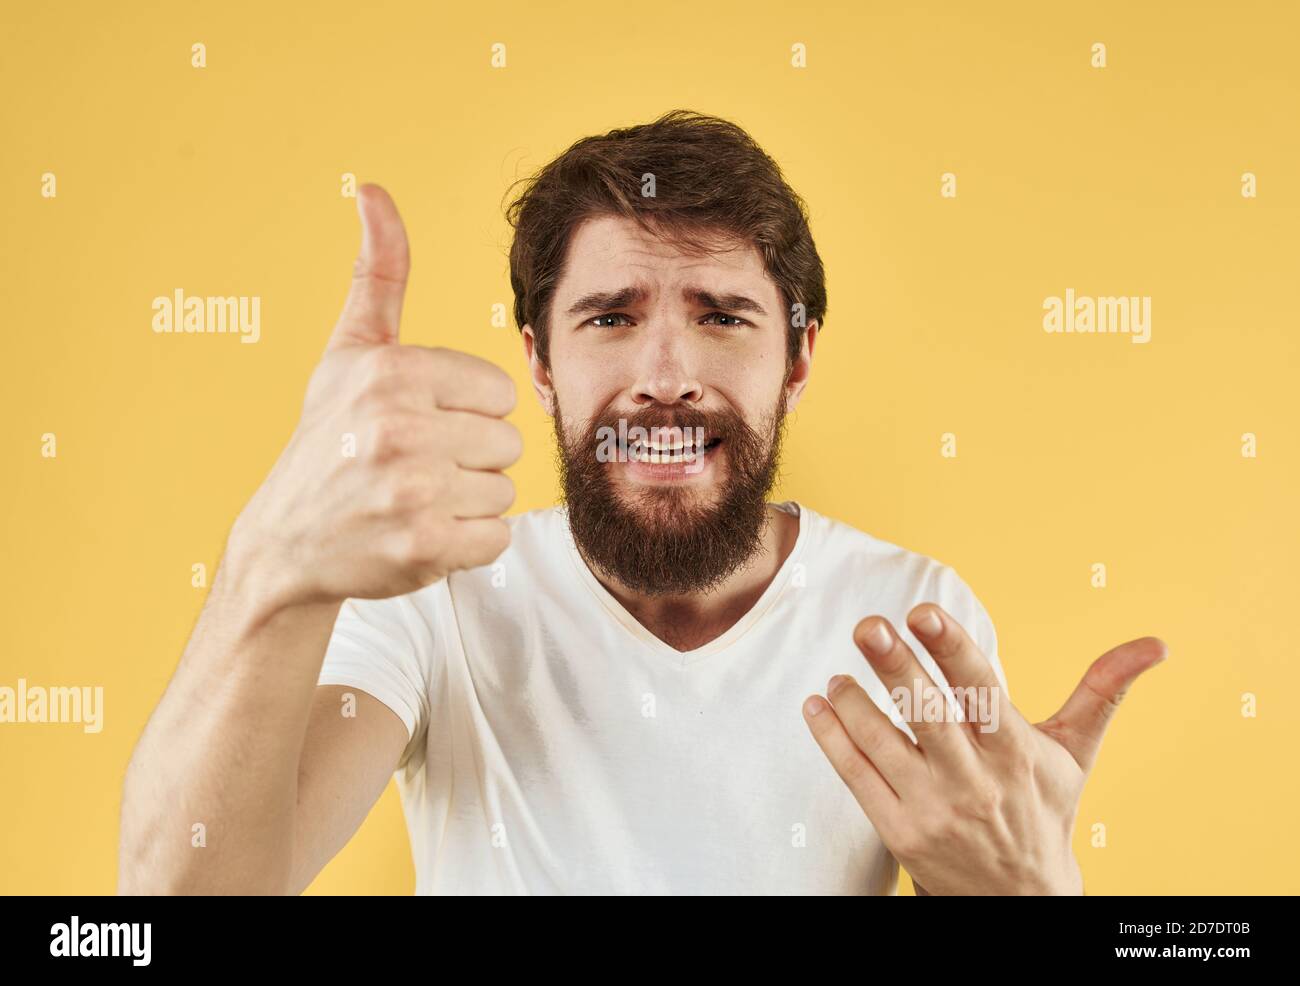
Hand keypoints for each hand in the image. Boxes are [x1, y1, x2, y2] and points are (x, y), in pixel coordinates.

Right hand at [231, 184, 521, 608]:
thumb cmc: (329, 437)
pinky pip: (495, 539)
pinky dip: (467, 544)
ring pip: (503, 492)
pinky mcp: (421, 547)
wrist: (286, 540)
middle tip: (415, 466)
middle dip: (470, 458)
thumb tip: (372, 188)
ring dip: (468, 502)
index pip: (501, 393)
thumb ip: (378, 273)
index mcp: (392, 371)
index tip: (420, 422)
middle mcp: (398, 427)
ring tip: (415, 500)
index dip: (468, 412)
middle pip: (507, 444)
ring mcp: (409, 492)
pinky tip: (421, 533)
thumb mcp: (348, 350)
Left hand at [802, 604, 1167, 894]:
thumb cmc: (1044, 812)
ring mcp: (933, 806)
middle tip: (867, 625)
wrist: (1019, 900)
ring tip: (838, 672)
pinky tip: (818, 705)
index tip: (923, 613)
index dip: (951, 650)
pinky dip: (833, 739)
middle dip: (895, 666)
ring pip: (884, 743)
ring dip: (854, 702)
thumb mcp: (1076, 754)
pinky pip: (857, 777)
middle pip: (927, 713)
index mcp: (1016, 750)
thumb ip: (1103, 691)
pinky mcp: (899, 830)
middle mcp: (974, 779)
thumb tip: (1156, 644)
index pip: (981, 690)